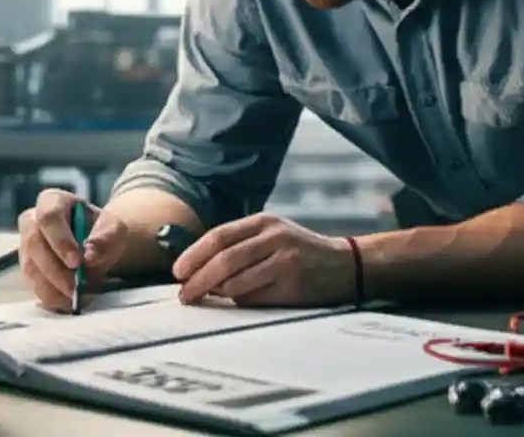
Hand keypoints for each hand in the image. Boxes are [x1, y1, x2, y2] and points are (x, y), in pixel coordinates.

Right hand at [16, 189, 128, 311]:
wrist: (96, 247)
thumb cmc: (102, 232)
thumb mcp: (114, 230)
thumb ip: (106, 239)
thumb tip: (89, 256)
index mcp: (53, 201)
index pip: (49, 217)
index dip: (60, 240)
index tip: (76, 262)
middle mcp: (32, 220)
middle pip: (33, 243)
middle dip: (54, 268)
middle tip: (74, 287)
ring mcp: (25, 245)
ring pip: (30, 266)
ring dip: (52, 285)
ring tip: (73, 297)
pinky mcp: (27, 267)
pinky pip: (32, 284)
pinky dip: (49, 295)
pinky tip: (66, 302)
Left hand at [172, 213, 354, 306]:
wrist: (345, 265)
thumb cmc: (299, 252)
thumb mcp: (271, 236)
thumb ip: (239, 246)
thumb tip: (198, 272)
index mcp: (265, 222)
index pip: (219, 236)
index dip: (194, 255)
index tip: (178, 272)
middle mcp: (275, 238)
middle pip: (224, 260)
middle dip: (198, 280)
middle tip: (185, 295)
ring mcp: (286, 261)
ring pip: (237, 282)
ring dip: (217, 294)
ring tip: (208, 299)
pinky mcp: (294, 286)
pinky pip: (255, 298)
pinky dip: (240, 302)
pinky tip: (237, 301)